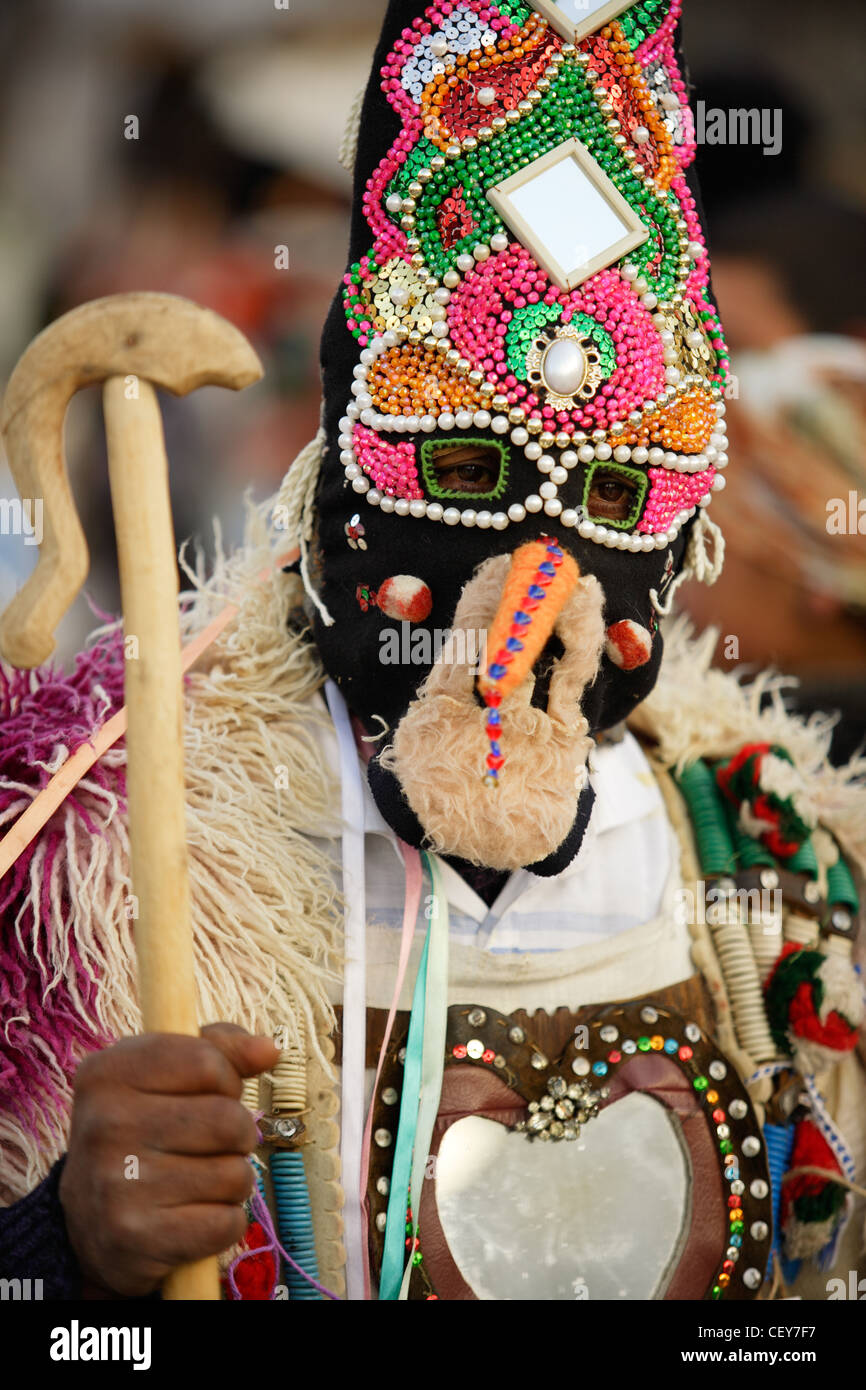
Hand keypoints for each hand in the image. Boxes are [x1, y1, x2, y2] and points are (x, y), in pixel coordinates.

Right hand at [59, 1023, 279, 1297]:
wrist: (90, 1226)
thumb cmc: (141, 1134)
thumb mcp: (164, 1076)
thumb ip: (220, 1050)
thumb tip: (269, 1050)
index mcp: (107, 1073)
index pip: (207, 1062)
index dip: (225, 1081)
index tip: (207, 1096)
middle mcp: (105, 1126)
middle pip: (229, 1119)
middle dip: (237, 1134)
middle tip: (207, 1146)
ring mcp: (117, 1185)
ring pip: (235, 1174)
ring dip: (231, 1181)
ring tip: (195, 1183)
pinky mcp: (137, 1239)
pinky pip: (227, 1222)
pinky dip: (222, 1223)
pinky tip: (189, 1218)